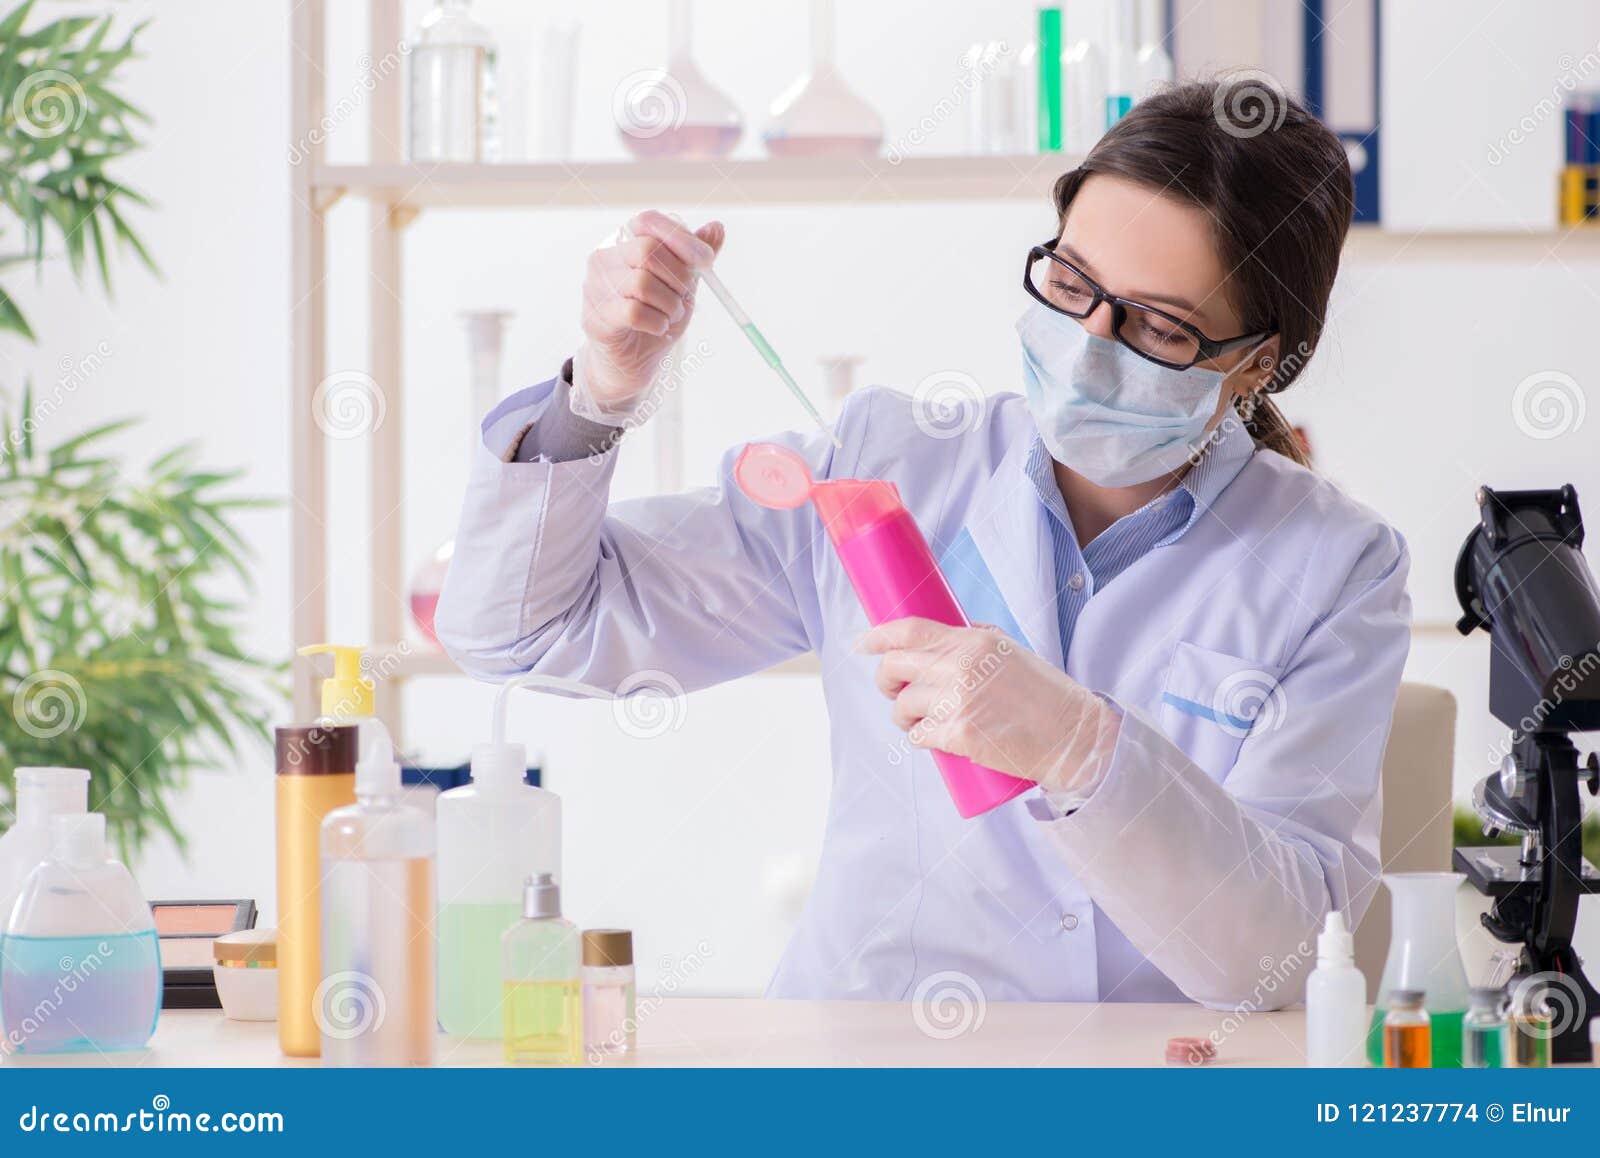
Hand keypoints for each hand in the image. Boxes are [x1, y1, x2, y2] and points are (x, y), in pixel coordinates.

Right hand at [576, 210, 724, 419]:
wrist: (632, 361)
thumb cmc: (654, 316)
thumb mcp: (681, 285)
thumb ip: (694, 258)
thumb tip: (717, 228)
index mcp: (624, 243)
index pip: (648, 221)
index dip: (680, 237)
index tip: (706, 260)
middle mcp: (604, 259)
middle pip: (647, 250)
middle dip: (679, 276)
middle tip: (685, 296)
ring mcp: (595, 287)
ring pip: (642, 283)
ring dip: (670, 304)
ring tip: (671, 316)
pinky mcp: (595, 317)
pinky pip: (634, 313)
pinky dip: (657, 323)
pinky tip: (658, 328)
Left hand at [858, 618, 1119, 794]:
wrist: (1071, 735)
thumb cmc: (1042, 694)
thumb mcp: (1009, 651)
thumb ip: (973, 640)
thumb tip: (935, 637)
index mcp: (972, 642)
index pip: (910, 631)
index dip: (879, 636)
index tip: (863, 644)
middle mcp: (961, 668)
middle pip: (895, 667)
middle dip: (886, 681)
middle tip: (894, 692)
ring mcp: (957, 702)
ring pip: (903, 706)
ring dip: (905, 716)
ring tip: (923, 720)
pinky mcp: (958, 735)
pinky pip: (918, 736)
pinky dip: (920, 739)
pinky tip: (935, 738)